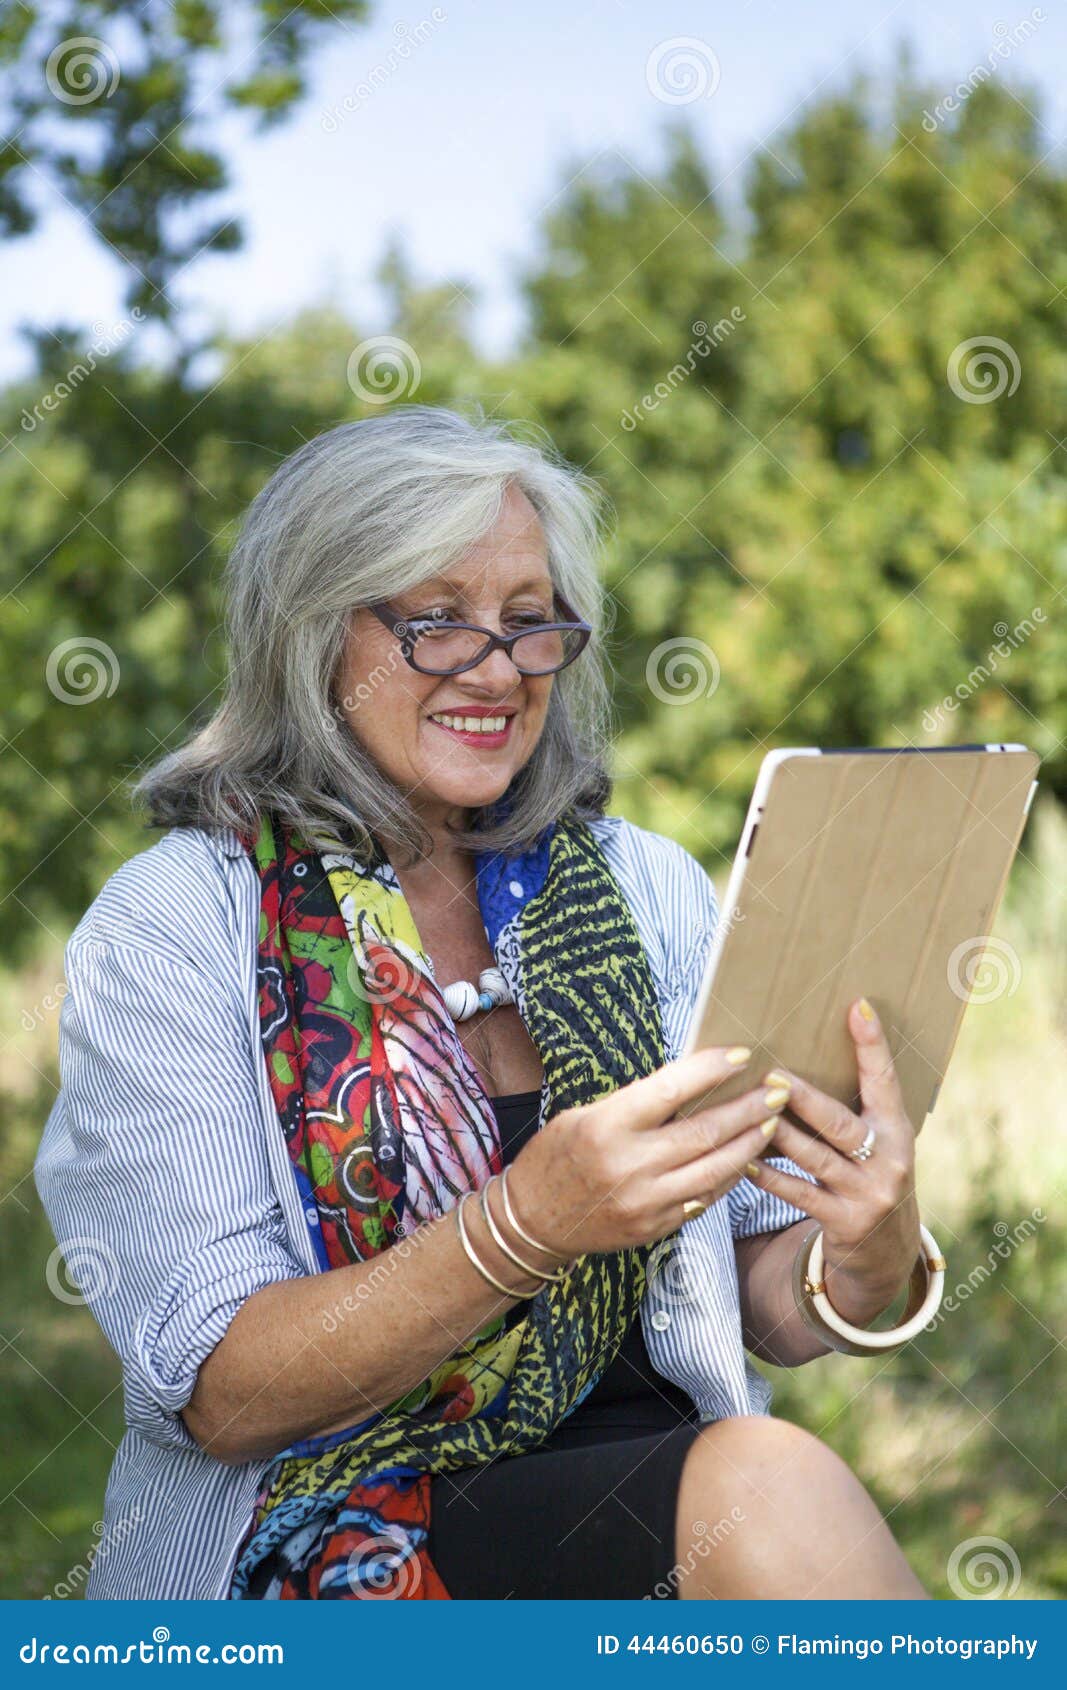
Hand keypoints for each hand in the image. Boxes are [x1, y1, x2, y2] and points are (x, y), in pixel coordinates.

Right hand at [505, 1045, 792, 1260]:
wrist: (532, 1221)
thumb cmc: (556, 1156)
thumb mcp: (584, 1115)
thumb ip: (636, 1103)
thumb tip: (691, 1081)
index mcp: (607, 1126)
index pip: (671, 1089)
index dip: (711, 1069)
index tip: (742, 1055)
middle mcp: (630, 1165)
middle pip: (706, 1132)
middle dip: (749, 1108)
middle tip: (778, 1089)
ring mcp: (645, 1201)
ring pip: (716, 1169)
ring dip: (750, 1143)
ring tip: (772, 1122)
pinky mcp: (655, 1227)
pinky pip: (705, 1199)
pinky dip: (730, 1176)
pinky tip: (746, 1157)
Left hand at [744, 997, 921, 1327]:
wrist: (888, 1250)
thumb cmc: (870, 1174)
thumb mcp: (877, 1142)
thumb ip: (853, 1108)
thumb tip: (800, 1060)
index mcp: (898, 1130)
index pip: (885, 1081)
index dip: (872, 1045)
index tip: (858, 1007)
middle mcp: (888, 1160)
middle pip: (841, 1124)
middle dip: (805, 1099)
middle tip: (772, 1075)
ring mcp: (868, 1194)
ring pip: (815, 1158)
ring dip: (779, 1134)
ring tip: (751, 1110)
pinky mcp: (845, 1222)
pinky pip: (800, 1194)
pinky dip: (770, 1177)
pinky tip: (745, 1161)